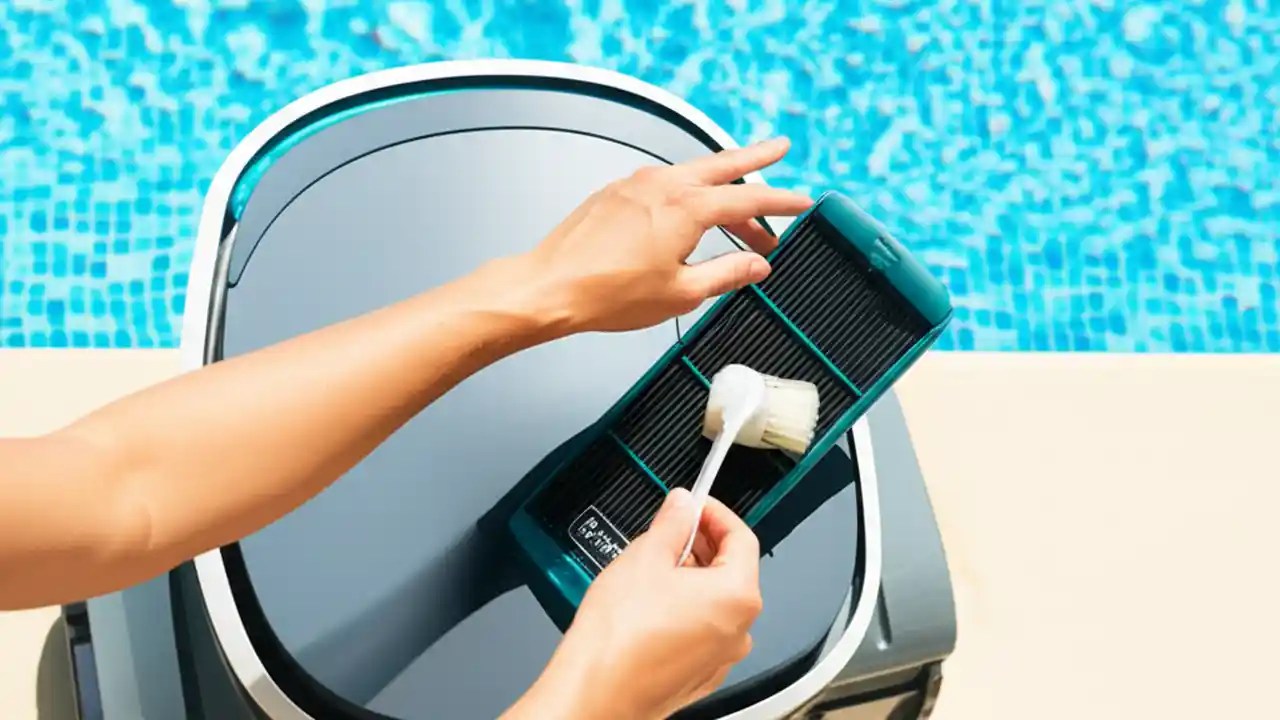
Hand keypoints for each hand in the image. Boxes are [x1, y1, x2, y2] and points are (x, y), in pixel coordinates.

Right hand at [505, 488, 763, 719]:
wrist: (595, 692)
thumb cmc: (620, 637)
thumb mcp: (645, 557)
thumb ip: (672, 523)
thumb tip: (682, 506)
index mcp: (738, 596)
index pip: (742, 538)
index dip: (715, 514)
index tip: (694, 504)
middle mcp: (738, 630)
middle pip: (731, 571)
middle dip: (701, 544)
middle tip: (670, 529)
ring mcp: (719, 657)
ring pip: (714, 602)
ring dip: (690, 578)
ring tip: (652, 567)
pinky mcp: (697, 675)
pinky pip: (700, 631)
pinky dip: (683, 610)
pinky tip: (650, 604)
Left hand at [523, 138, 811, 333]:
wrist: (550, 287)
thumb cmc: (607, 293)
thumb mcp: (681, 292)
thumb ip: (725, 274)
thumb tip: (756, 265)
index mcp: (685, 208)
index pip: (748, 202)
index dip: (780, 203)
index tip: (802, 204)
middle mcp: (662, 185)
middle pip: (721, 166)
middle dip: (755, 158)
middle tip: (779, 149)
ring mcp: (635, 185)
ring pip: (690, 175)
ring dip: (720, 189)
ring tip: (740, 211)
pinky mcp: (615, 193)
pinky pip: (663, 185)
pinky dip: (687, 195)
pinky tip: (690, 217)